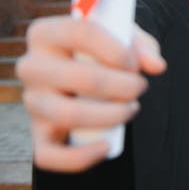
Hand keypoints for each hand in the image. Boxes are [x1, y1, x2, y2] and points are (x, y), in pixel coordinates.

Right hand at [15, 16, 165, 171]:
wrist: (84, 69)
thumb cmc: (104, 49)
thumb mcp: (123, 37)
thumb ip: (143, 47)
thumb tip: (156, 66)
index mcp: (46, 32)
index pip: (82, 34)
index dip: (119, 51)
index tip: (136, 64)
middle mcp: (32, 66)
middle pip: (81, 77)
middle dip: (124, 86)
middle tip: (140, 87)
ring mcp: (32, 101)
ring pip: (68, 115)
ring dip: (111, 116)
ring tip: (131, 109)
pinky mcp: (38, 132)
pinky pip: (47, 154)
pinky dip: (79, 157)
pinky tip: (106, 147)